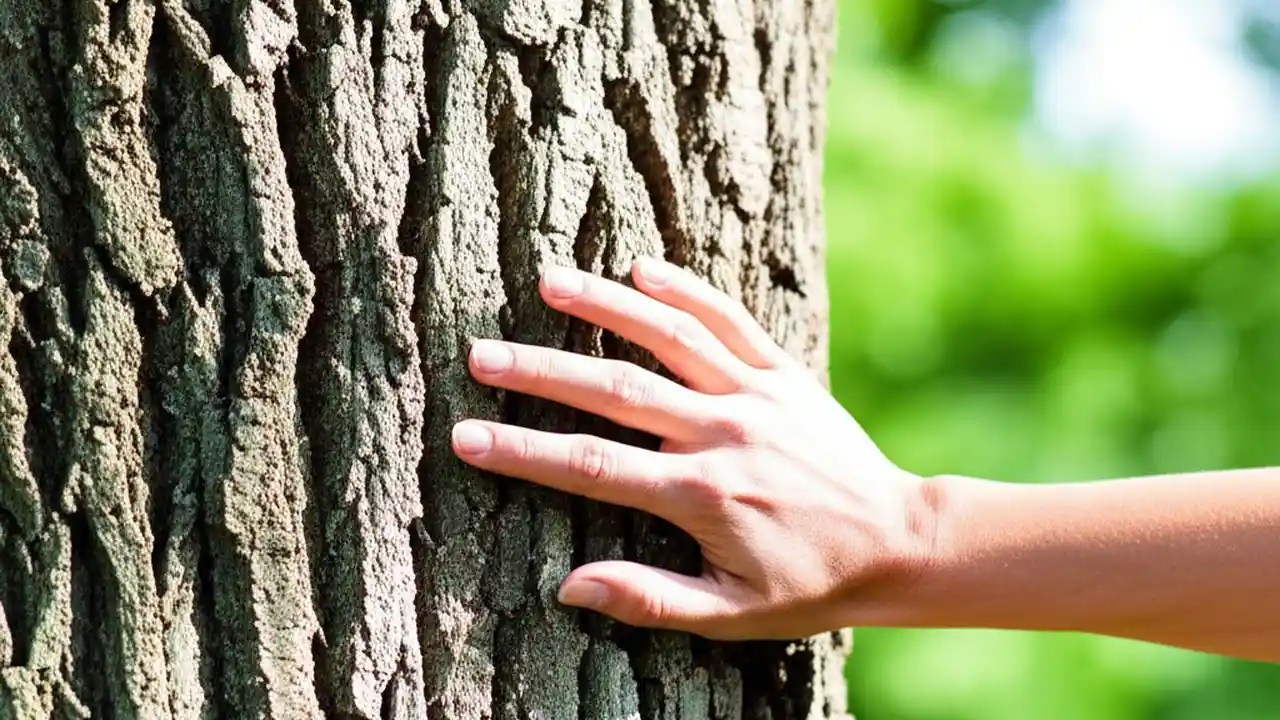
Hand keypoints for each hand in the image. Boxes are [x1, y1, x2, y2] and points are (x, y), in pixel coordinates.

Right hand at [450, 258, 934, 639]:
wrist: (899, 543)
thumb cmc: (809, 585)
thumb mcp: (731, 613)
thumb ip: (649, 597)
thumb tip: (568, 588)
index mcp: (701, 495)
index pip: (590, 466)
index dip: (523, 450)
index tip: (468, 435)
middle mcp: (722, 433)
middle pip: (615, 390)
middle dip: (540, 371)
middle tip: (481, 352)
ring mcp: (756, 396)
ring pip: (669, 337)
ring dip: (605, 306)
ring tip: (548, 280)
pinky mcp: (784, 374)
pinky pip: (730, 320)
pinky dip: (686, 291)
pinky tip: (642, 268)